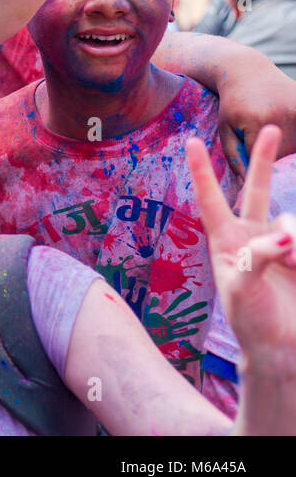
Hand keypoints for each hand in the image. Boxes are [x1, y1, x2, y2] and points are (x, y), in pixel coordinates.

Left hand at [188, 125, 295, 378]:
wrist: (280, 348)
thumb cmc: (250, 320)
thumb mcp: (242, 289)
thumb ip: (258, 258)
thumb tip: (283, 237)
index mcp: (226, 241)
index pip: (211, 198)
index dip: (202, 170)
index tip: (191, 141)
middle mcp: (252, 236)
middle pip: (257, 188)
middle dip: (265, 159)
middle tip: (273, 128)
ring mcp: (282, 245)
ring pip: (292, 222)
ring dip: (294, 243)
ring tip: (292, 269)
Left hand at [217, 66, 295, 175]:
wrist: (248, 71)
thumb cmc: (232, 103)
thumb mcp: (226, 129)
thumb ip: (236, 157)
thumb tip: (247, 185)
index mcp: (259, 121)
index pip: (260, 159)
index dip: (254, 166)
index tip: (251, 177)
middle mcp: (283, 115)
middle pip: (282, 155)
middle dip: (272, 156)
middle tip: (257, 141)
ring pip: (294, 148)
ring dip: (287, 148)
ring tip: (269, 131)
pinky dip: (293, 141)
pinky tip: (288, 138)